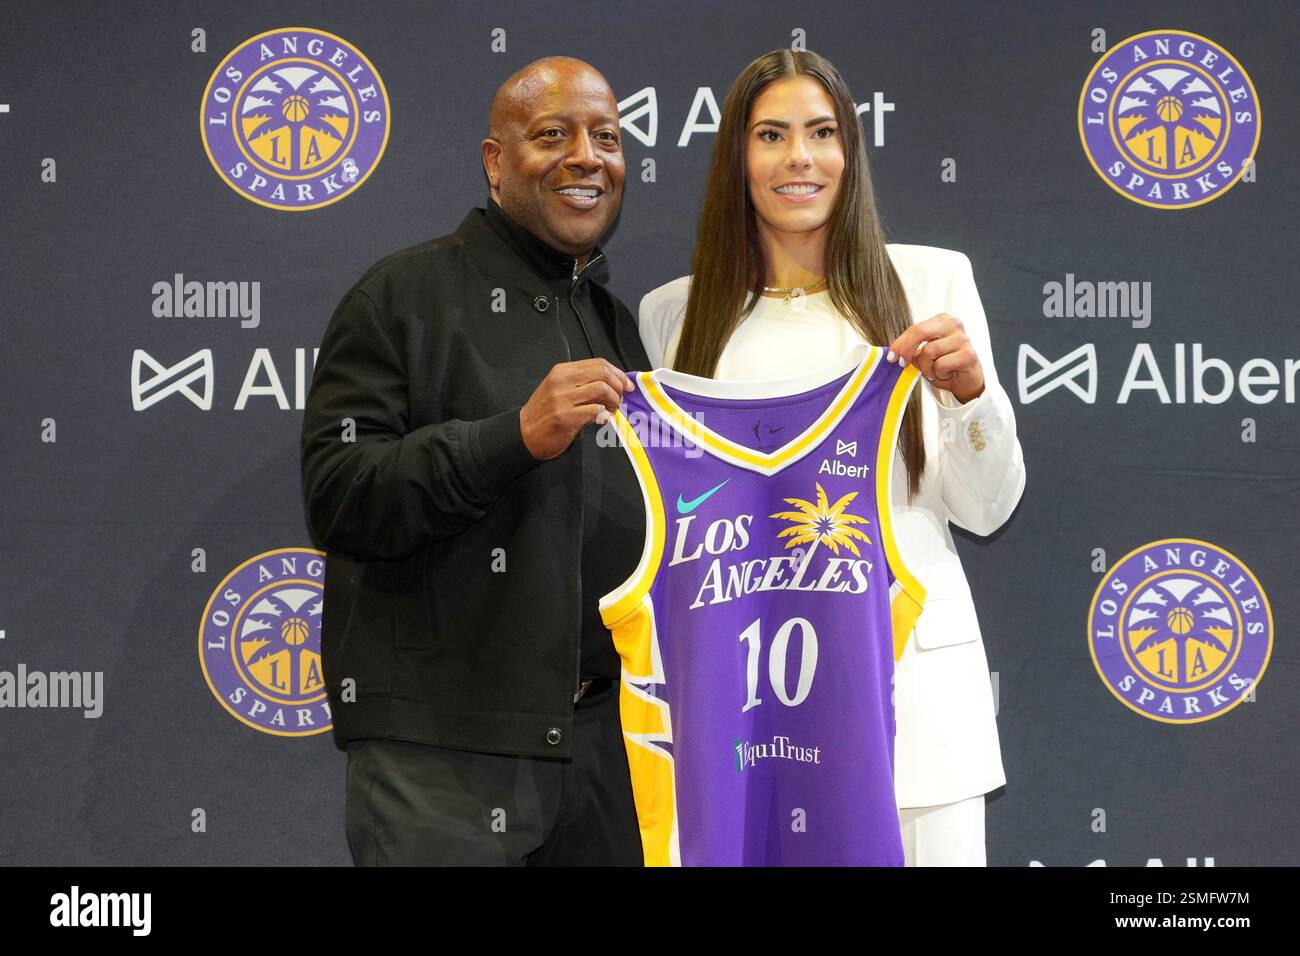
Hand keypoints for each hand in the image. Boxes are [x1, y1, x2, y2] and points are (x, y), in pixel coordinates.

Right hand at [519, 358, 634, 459]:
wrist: (524, 434)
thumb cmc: (544, 413)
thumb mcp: (558, 389)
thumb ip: (581, 383)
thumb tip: (612, 382)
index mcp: (561, 372)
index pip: (598, 363)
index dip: (617, 373)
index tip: (626, 384)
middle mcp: (561, 382)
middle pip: (602, 374)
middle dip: (618, 387)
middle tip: (619, 399)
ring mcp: (562, 399)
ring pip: (602, 390)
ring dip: (613, 401)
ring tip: (610, 410)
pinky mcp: (565, 417)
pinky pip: (595, 410)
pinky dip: (604, 415)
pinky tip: (602, 420)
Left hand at [886, 312, 984, 403]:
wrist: (966, 381)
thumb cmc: (944, 365)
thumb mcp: (924, 354)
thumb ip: (912, 349)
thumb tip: (893, 352)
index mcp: (942, 320)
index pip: (915, 327)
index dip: (900, 343)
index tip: (891, 357)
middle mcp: (954, 325)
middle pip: (920, 332)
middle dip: (906, 349)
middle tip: (902, 364)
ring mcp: (963, 339)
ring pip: (929, 351)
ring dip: (926, 367)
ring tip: (933, 371)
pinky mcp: (968, 355)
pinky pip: (941, 365)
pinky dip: (939, 374)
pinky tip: (946, 374)